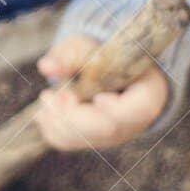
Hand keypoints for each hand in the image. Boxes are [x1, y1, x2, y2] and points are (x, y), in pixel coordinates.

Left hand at [35, 34, 169, 150]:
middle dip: (74, 116)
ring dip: (59, 123)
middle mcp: (132, 121)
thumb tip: (46, 66)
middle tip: (50, 95)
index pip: (138, 110)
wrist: (105, 66)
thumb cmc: (104, 54)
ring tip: (45, 99)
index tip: (98, 98)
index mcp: (145, 94)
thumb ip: (71, 55)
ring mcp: (113, 134)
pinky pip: (72, 143)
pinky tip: (43, 114)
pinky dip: (53, 131)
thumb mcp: (92, 47)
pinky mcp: (93, 140)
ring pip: (86, 140)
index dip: (117, 110)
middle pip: (106, 129)